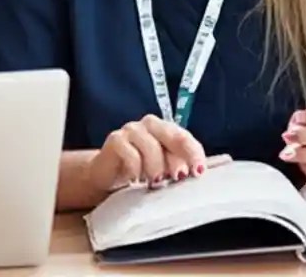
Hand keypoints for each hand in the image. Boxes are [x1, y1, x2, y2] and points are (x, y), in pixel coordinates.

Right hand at [83, 115, 206, 193]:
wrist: (106, 176)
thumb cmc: (139, 171)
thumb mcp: (162, 168)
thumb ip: (178, 165)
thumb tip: (194, 173)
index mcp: (165, 129)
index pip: (185, 137)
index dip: (194, 154)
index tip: (199, 172)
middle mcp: (150, 125)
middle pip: (173, 137)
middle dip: (177, 161)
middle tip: (177, 178)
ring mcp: (131, 130)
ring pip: (152, 147)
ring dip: (155, 169)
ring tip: (153, 182)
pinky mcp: (115, 140)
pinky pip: (132, 156)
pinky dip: (136, 171)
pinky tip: (135, 179)